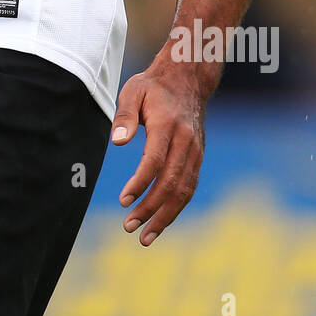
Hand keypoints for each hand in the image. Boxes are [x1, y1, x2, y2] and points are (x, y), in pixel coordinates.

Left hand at [110, 59, 209, 246]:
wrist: (188, 79)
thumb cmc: (153, 87)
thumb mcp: (133, 90)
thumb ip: (124, 116)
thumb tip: (117, 142)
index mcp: (168, 125)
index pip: (155, 161)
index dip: (140, 183)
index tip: (123, 201)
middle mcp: (186, 141)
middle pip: (171, 182)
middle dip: (151, 208)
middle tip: (129, 226)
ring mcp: (195, 151)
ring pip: (184, 191)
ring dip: (165, 216)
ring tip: (145, 236)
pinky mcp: (198, 157)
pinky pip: (189, 187)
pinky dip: (176, 208)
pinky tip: (160, 221)